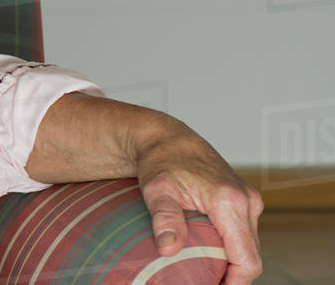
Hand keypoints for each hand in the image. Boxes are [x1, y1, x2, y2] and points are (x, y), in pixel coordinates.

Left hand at [133, 122, 263, 284]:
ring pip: (248, 244)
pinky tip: (208, 251)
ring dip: (231, 259)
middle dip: (232, 274)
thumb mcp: (157, 189)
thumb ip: (165, 218)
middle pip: (250, 255)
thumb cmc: (160, 161)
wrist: (166, 138)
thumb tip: (169, 249)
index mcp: (230, 202)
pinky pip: (244, 232)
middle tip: (203, 281)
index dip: (235, 281)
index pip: (247, 259)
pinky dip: (231, 245)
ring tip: (204, 270)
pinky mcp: (244, 199)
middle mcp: (247, 201)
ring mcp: (248, 200)